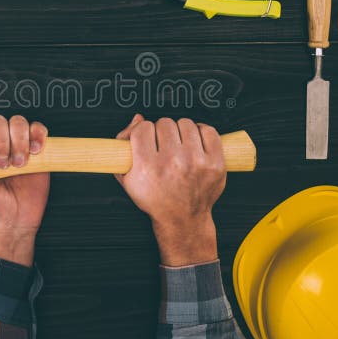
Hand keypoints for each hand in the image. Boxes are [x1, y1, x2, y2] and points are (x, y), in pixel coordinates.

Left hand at [0, 115, 48, 265]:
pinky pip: (38, 128)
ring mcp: (16, 145)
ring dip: (19, 143)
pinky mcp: (36, 150)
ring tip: (17, 164)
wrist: (10, 224)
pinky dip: (38, 136)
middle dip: (1, 144)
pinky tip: (34, 153)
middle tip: (1, 166)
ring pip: (18, 122)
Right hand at [115, 114, 226, 265]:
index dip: (143, 132)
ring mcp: (196, 163)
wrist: (182, 219)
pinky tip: (195, 142)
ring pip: (185, 123)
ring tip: (179, 145)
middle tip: (163, 146)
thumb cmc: (155, 199)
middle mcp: (172, 163)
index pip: (143, 128)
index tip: (147, 140)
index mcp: (148, 167)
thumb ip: (123, 146)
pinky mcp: (215, 163)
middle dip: (161, 132)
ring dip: (181, 131)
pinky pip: (208, 130)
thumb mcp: (127, 178)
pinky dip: (201, 132)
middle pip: (164, 123)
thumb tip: (137, 119)